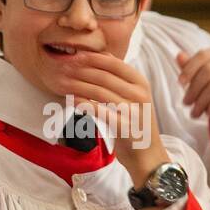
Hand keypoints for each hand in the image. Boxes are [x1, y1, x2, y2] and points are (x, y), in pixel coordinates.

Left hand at [54, 52, 168, 182]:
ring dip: (78, 85)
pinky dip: (83, 104)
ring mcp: (133, 111)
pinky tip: (71, 100)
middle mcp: (139, 94)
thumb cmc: (135, 123)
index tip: (74, 56)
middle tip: (62, 68)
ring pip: (99, 92)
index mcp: (141, 83)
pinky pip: (99, 111)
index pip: (114, 63)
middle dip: (80, 70)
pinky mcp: (124, 127)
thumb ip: (120, 76)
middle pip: (104, 76)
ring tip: (62, 83)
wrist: (147, 154)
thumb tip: (102, 54)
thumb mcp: (133, 95)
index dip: (92, 58)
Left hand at [177, 48, 209, 138]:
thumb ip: (194, 71)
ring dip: (202, 101)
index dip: (189, 68)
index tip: (180, 83)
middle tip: (186, 103)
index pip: (204, 55)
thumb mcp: (206, 86)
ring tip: (195, 112)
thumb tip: (179, 56)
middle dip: (193, 88)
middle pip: (209, 69)